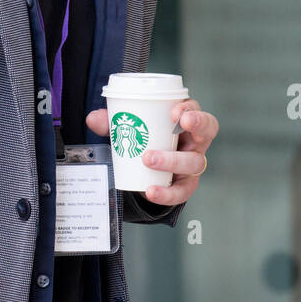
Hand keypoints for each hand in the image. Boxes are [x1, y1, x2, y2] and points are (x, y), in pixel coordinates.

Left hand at [85, 99, 216, 205]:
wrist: (142, 170)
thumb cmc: (142, 140)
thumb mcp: (128, 128)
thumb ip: (111, 122)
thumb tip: (93, 119)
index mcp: (184, 121)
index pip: (197, 109)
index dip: (191, 108)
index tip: (174, 111)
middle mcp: (194, 141)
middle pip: (207, 131)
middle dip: (197, 125)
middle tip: (178, 124)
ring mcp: (192, 164)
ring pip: (194, 162)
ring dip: (173, 160)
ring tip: (149, 159)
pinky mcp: (185, 186)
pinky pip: (182, 191)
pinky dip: (167, 193)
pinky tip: (151, 191)